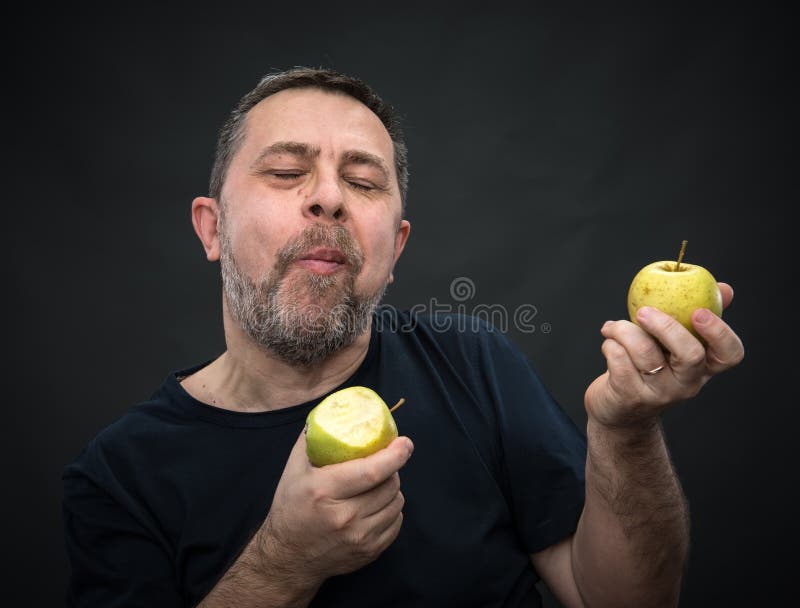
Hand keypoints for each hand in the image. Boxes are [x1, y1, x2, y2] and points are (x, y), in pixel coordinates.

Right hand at [259, 430, 412, 586]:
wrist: (288, 556)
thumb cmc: (291, 506)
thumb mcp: (295, 469)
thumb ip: (313, 438)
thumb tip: (336, 410)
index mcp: (325, 490)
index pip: (372, 471)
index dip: (395, 455)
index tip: (405, 443)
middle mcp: (343, 516)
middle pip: (389, 485)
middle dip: (392, 469)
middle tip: (384, 463)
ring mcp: (358, 538)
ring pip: (396, 504)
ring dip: (392, 490)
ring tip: (377, 484)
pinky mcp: (369, 552)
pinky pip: (396, 524)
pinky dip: (391, 511)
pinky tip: (376, 506)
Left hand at [584, 282, 744, 428]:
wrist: (620, 410)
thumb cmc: (650, 368)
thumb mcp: (674, 345)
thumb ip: (696, 317)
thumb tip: (724, 288)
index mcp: (704, 367)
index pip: (730, 354)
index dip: (719, 332)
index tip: (699, 312)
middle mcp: (687, 383)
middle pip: (690, 354)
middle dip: (666, 326)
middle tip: (644, 311)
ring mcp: (659, 393)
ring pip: (645, 353)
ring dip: (624, 330)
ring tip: (612, 327)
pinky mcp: (630, 396)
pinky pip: (619, 360)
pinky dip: (610, 344)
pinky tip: (609, 344)